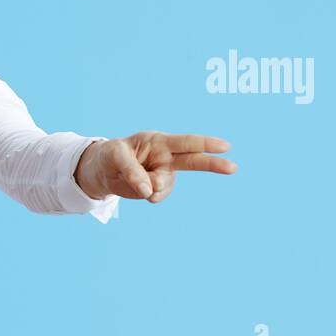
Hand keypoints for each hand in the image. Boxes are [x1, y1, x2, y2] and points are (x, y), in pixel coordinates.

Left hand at [74, 131, 235, 202]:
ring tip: (135, 180)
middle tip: (233, 168)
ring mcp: (164, 172)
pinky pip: (157, 195)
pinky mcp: (158, 187)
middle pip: (194, 160)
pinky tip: (140, 188)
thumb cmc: (110, 155)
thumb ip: (133, 172)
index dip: (205, 143)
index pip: (185, 142)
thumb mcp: (115, 157)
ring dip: (153, 187)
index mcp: (158, 141)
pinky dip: (149, 195)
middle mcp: (166, 156)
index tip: (225, 146)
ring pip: (166, 184)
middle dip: (213, 164)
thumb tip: (148, 191)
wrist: (102, 171)